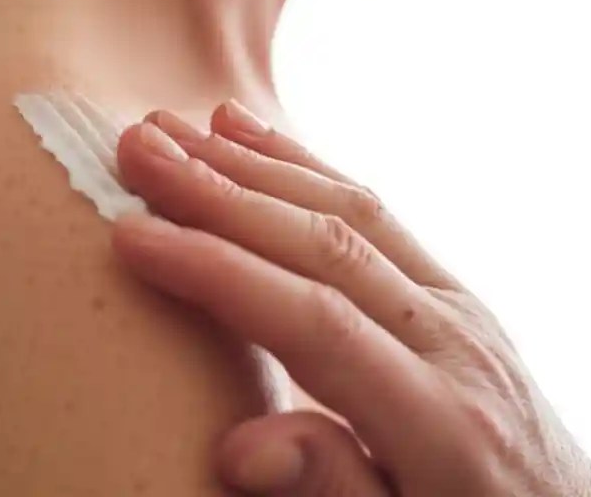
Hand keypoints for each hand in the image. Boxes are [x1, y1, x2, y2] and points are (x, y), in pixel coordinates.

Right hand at [111, 101, 590, 496]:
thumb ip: (334, 490)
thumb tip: (241, 447)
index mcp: (441, 419)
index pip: (315, 322)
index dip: (220, 273)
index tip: (132, 234)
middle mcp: (454, 342)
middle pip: (327, 246)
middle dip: (221, 192)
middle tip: (135, 148)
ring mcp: (459, 305)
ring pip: (348, 210)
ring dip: (252, 164)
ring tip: (171, 129)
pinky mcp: (452, 289)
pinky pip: (373, 211)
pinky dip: (303, 167)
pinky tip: (246, 137)